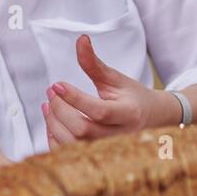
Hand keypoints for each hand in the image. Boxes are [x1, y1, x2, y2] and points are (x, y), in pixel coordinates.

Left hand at [42, 34, 179, 147]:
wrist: (148, 119)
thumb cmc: (130, 97)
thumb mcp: (114, 78)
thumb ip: (94, 63)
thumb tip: (80, 40)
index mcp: (127, 114)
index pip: (99, 111)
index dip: (75, 98)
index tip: (56, 84)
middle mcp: (118, 135)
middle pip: (82, 129)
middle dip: (61, 110)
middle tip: (51, 92)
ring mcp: (106, 149)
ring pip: (73, 144)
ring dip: (54, 124)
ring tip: (48, 105)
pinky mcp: (94, 156)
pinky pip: (68, 154)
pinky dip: (54, 139)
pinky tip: (52, 122)